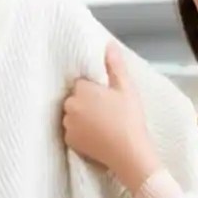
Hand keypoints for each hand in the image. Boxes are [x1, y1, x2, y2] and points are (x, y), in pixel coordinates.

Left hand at [62, 42, 160, 191]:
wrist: (128, 152)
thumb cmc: (129, 119)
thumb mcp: (126, 88)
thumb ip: (114, 65)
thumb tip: (108, 45)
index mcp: (82, 90)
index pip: (80, 83)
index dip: (93, 89)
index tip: (105, 97)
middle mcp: (70, 105)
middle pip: (74, 98)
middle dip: (85, 102)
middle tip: (105, 111)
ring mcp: (68, 124)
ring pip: (71, 114)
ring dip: (81, 116)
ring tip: (101, 123)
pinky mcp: (69, 140)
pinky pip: (71, 130)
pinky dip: (80, 131)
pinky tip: (95, 134)